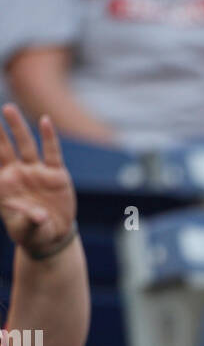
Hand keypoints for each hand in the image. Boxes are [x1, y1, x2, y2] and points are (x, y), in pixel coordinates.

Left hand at [0, 105, 75, 254]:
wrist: (53, 236)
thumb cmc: (32, 233)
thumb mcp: (27, 231)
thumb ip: (29, 222)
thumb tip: (38, 216)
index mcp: (3, 186)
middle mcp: (18, 174)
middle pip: (3, 148)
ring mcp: (36, 171)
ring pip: (25, 145)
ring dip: (16, 127)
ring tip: (8, 109)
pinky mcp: (55, 173)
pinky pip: (51, 152)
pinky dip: (48, 137)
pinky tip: (45, 121)